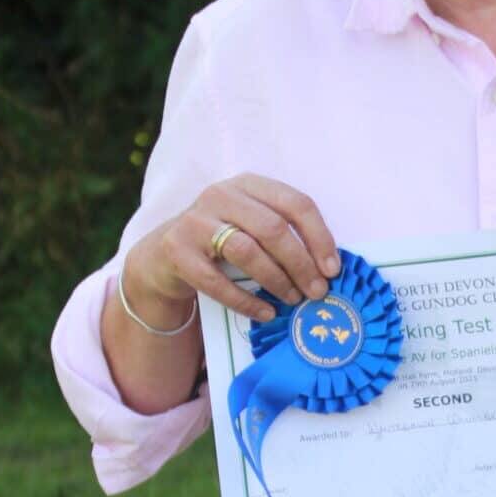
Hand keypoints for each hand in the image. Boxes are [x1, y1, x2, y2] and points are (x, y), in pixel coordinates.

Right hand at [122, 174, 340, 326]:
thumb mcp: (250, 225)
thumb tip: (326, 269)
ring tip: (293, 300)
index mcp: (248, 184)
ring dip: (276, 280)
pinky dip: (245, 300)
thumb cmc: (220, 242)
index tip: (333, 269)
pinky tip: (265, 312)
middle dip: (301, 264)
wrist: (162, 256)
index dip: (319, 237)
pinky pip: (216, 281)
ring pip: (246, 250)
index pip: (294, 203)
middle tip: (317, 292)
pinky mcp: (176, 250)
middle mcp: (220, 195)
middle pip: (273, 228)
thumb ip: (283, 235)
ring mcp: (195, 221)